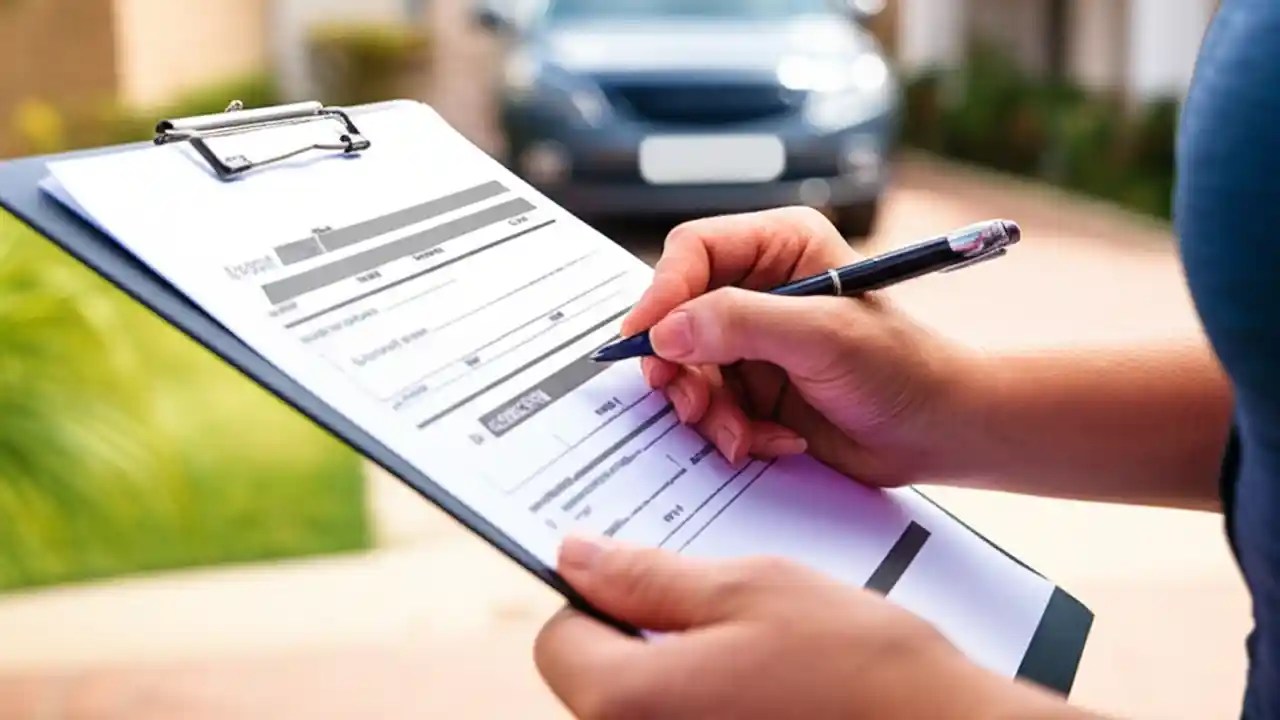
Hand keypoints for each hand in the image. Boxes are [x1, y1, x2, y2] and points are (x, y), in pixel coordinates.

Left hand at [535, 536, 1088, 719]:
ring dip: (683, 668)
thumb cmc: (860, 666)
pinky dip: (714, 700)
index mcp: (629, 701)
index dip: (598, 599)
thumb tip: (576, 557)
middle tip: (718, 609)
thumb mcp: (749, 590)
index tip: (647, 579)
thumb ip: (648, 575)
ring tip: (757, 648)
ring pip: (649, 703)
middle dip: (644, 635)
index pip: (560, 640)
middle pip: (601, 678)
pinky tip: (772, 685)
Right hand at [625, 207, 982, 485]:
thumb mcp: (822, 337)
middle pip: (679, 315)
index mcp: (781, 245)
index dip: (662, 294)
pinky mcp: (753, 386)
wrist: (937, 433)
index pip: (693, 252)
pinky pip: (710, 406)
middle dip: (682, 367)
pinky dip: (731, 431)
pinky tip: (771, 440)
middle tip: (685, 402)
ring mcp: (753, 340)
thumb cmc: (903, 369)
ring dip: (708, 409)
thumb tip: (668, 330)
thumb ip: (742, 324)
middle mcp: (761, 286)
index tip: (644, 339)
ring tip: (741, 434)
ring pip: (687, 368)